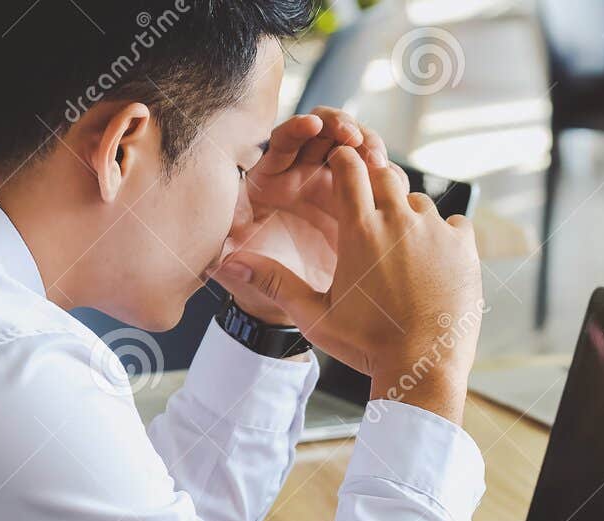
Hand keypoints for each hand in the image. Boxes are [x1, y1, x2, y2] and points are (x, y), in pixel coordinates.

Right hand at [215, 147, 482, 424]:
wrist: (421, 369)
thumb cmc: (366, 346)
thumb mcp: (313, 315)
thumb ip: (273, 283)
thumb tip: (226, 265)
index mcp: (359, 229)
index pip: (347, 166)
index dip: (342, 166)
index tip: (341, 179)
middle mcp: (399, 220)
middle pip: (384, 174)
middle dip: (374, 187)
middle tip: (369, 217)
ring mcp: (436, 231)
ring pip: (419, 201)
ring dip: (408, 216)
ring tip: (400, 251)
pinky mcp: (465, 247)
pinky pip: (454, 223)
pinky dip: (444, 236)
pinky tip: (432, 263)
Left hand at [220, 109, 387, 322]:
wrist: (292, 310)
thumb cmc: (260, 284)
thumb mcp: (239, 267)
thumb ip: (225, 253)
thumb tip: (211, 254)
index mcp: (270, 180)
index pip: (282, 141)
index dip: (297, 128)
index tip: (312, 125)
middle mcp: (302, 176)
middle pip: (324, 133)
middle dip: (340, 126)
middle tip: (353, 136)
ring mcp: (334, 187)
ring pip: (354, 151)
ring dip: (368, 145)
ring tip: (376, 160)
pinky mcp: (361, 205)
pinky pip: (376, 181)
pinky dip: (386, 176)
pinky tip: (392, 184)